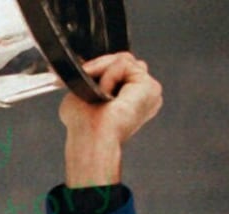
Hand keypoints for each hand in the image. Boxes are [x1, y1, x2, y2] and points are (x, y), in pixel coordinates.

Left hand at [60, 52, 162, 187]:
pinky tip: (106, 94)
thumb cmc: (83, 126)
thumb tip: (84, 69)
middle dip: (101, 66)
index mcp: (128, 99)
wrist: (91, 137)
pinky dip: (109, 76)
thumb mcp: (78, 95)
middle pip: (124, 61)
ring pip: (124, 60)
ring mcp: (148, 90)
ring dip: (104, 73)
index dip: (100, 69)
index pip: (119, 69)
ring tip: (99, 95)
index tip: (84, 75)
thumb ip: (87, 79)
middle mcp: (141, 95)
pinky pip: (123, 64)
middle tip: (87, 81)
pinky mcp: (150, 86)